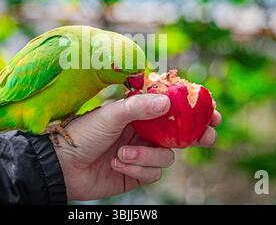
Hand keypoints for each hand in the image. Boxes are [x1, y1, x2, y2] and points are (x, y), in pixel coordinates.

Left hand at [54, 94, 221, 200]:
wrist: (63, 166)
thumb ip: (138, 107)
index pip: (173, 108)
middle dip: (194, 135)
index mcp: (139, 112)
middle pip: (180, 133)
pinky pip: (153, 173)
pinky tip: (117, 164)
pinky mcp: (137, 173)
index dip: (194, 109)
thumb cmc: (83, 133)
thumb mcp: (111, 114)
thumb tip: (168, 102)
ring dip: (146, 157)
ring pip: (166, 157)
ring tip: (122, 154)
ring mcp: (142, 153)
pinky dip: (136, 169)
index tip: (212, 111)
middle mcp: (144, 131)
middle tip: (206, 136)